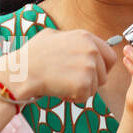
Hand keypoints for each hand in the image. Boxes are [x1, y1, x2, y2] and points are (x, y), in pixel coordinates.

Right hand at [0, 29, 117, 103]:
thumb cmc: (32, 55)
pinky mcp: (83, 84)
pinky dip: (73, 98)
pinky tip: (60, 90)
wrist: (22, 71)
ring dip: (80, 90)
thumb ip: (71, 39)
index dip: (102, 68)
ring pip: (95, 88)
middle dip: (91, 82)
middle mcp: (91, 50)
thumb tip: (78, 42)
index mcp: (86, 37)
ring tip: (62, 84)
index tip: (92, 74)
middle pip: (104, 75)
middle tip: (73, 82)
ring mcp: (89, 67)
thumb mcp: (53, 35)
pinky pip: (85, 97)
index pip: (110, 56)